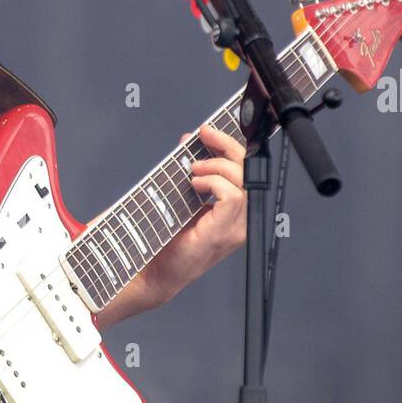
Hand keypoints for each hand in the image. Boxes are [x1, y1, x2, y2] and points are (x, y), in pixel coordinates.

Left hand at [143, 123, 247, 302]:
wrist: (153, 271)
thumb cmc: (166, 239)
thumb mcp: (181, 196)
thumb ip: (190, 172)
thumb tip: (187, 144)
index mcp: (232, 209)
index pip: (243, 169)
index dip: (228, 145)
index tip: (208, 131)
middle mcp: (239, 218)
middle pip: (248, 170)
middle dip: (226, 145)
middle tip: (203, 136)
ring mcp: (235, 228)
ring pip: (242, 181)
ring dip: (216, 166)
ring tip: (193, 169)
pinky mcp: (224, 233)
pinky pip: (232, 197)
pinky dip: (214, 183)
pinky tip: (195, 184)